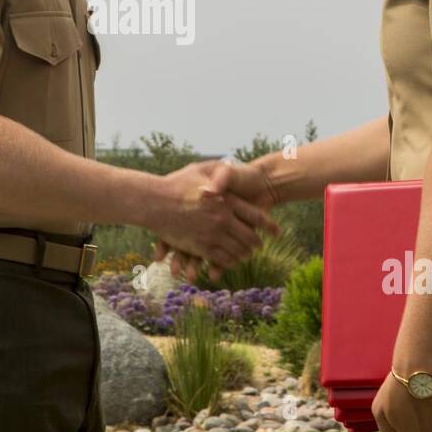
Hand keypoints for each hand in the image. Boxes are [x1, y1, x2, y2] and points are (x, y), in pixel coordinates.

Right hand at [146, 161, 278, 275]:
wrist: (154, 200)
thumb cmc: (177, 182)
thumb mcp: (202, 168)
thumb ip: (221, 173)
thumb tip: (237, 172)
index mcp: (227, 200)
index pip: (256, 217)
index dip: (269, 226)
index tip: (276, 232)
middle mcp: (223, 219)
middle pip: (250, 238)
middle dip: (257, 244)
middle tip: (259, 245)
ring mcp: (212, 235)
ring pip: (238, 251)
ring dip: (245, 254)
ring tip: (247, 254)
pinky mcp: (200, 247)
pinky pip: (221, 259)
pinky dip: (229, 262)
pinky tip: (231, 261)